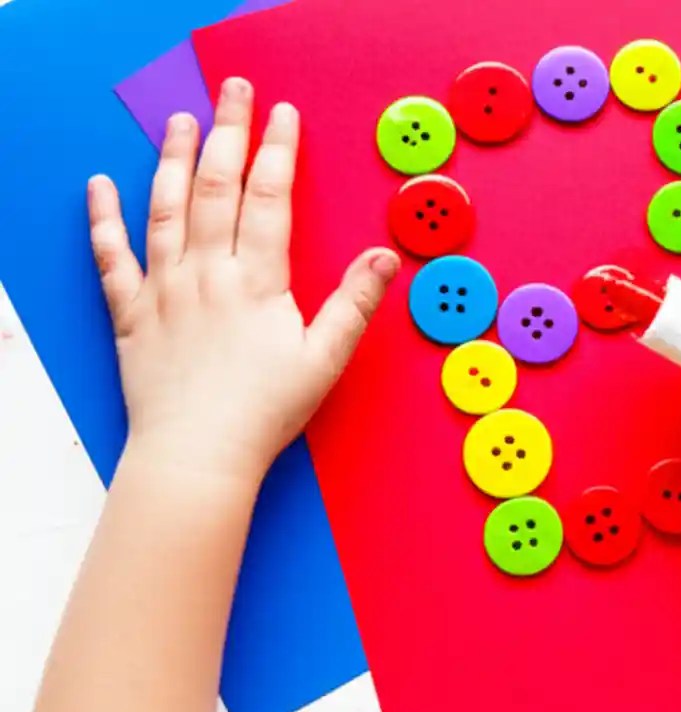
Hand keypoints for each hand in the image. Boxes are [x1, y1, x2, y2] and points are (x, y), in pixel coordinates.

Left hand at [87, 77, 399, 482]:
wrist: (196, 455)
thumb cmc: (263, 412)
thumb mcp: (325, 359)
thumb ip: (354, 302)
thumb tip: (386, 256)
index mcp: (256, 280)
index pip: (269, 197)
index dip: (278, 150)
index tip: (284, 115)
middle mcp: (205, 272)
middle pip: (216, 186)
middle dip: (229, 132)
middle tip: (234, 91)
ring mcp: (163, 288)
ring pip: (165, 207)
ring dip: (172, 158)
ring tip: (181, 121)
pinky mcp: (130, 312)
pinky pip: (111, 256)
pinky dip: (103, 218)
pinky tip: (101, 186)